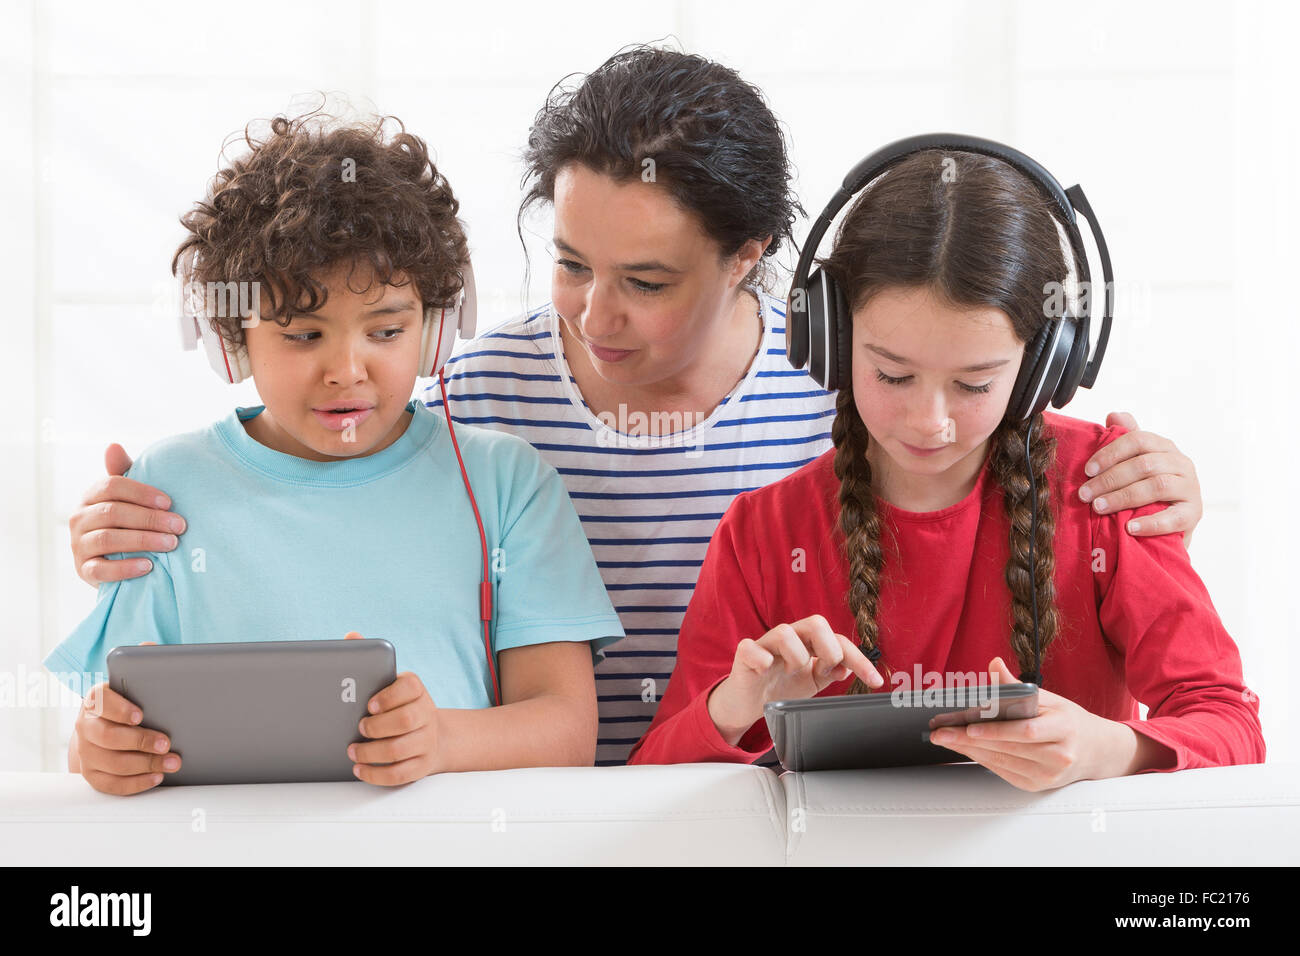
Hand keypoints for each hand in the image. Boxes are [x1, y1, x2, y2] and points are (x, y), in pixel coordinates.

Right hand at [70, 444, 185, 585]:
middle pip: (112, 513)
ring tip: (171, 544)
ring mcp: (78, 545)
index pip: (111, 486)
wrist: (118, 561)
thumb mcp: (130, 498)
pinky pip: (100, 570)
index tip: (169, 502)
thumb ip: (125, 473)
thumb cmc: (129, 522)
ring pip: (107, 539)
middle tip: (180, 526)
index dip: (141, 492)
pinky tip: (148, 566)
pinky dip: (125, 568)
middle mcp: (79, 519)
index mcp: (91, 496)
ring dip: (142, 540)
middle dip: (149, 518)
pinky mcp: (83, 570)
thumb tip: (113, 445)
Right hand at [72, 645, 181, 794]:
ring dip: (144, 764)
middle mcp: (86, 725)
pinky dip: (135, 783)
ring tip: (172, 762)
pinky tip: (156, 778)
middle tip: (167, 743)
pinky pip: (110, 784)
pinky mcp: (92, 773)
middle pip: (108, 737)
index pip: (101, 701)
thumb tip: (148, 647)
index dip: (119, 709)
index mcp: (96, 699)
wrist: (105, 728)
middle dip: (140, 741)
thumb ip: (142, 662)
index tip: (140, 715)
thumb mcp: (134, 681)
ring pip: (111, 763)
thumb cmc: (128, 702)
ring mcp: (87, 751)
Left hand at [343, 631, 441, 784]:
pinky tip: (360, 769)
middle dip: (377, 727)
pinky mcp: (422, 765)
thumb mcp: (391, 683)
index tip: (369, 704)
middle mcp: (426, 714)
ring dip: (371, 752)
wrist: (434, 736)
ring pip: (400, 750)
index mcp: (417, 690)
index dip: (389, 696)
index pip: (410, 687)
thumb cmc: (400, 707)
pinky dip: (377, 774)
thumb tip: (351, 636)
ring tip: (352, 751)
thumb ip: (371, 659)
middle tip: (358, 728)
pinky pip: (401, 774)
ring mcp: (427, 741)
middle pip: (405, 721)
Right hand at [708, 614, 883, 745]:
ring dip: (796, 658)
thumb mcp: (812, 682)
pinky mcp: (744, 654)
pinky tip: (766, 671)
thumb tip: (847, 668)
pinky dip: (762, 660)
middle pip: (816, 623)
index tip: (876, 682)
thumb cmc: (780, 686)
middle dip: (828, 650)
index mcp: (809, 643)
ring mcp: (766, 644)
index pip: (840, 641)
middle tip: (823, 672)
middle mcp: (790, 637)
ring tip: (791, 673)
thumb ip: (830, 672)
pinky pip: (751, 648)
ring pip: (785, 633)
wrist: (748, 702)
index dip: (860, 660)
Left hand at [927, 657, 1122, 790]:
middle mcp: (1058, 755)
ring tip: (946, 739)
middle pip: (1007, 748)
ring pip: (1001, 762)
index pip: (1025, 731)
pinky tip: (965, 749)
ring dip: (970, 750)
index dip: (996, 730)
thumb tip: (994, 664)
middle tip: (941, 732)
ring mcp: (1048, 774)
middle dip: (969, 740)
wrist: (1095, 750)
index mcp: (1064, 728)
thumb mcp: (1050, 698)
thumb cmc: (1067, 721)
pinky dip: (982, 760)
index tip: (968, 725)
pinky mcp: (1037, 785)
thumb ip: (1017, 685)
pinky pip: (1003, 772)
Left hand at [1079, 411, 1201, 548]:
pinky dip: (1150, 523)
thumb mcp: (1136, 464)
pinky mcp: (1194, 514)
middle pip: (1144, 464)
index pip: (1138, 440)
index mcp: (1165, 448)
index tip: (1087, 470)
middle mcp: (1181, 463)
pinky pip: (1174, 518)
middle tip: (1085, 494)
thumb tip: (1114, 415)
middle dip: (1109, 479)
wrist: (1171, 524)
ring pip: (1157, 486)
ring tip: (1099, 507)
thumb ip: (1126, 439)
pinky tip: (1130, 528)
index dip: (1111, 453)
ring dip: (1123, 497)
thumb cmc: (1147, 490)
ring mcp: (1191, 488)